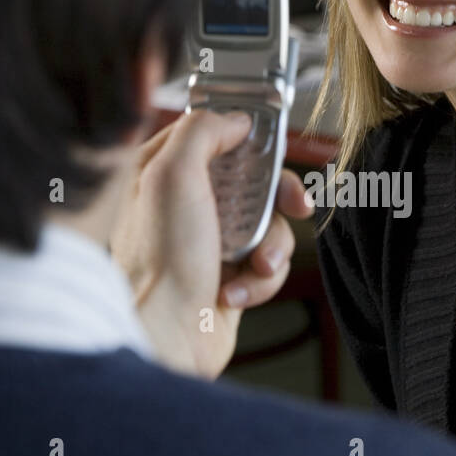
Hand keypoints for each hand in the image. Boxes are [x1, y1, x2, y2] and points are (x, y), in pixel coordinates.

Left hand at [110, 110, 313, 378]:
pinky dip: (259, 281)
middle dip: (277, 196)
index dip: (247, 139)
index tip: (271, 146)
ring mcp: (208, 244)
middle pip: (252, 181)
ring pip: (268, 226)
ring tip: (254, 266)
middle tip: (294, 204)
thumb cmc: (161, 262)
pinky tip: (234, 295)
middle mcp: (184, 206)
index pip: (212, 136)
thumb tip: (235, 121)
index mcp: (162, 173)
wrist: (165, 335)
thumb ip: (203, 132)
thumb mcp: (172, 173)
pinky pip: (267, 267)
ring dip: (271, 247)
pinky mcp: (228, 279)